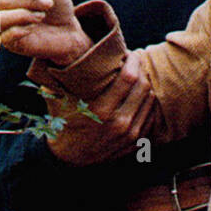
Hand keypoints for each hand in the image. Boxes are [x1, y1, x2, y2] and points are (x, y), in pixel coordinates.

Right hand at [0, 0, 88, 64]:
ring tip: (42, 16)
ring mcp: (3, 27)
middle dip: (29, 1)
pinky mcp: (10, 43)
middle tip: (49, 4)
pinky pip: (6, 37)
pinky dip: (21, 30)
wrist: (68, 31)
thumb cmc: (57, 7)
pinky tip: (33, 28)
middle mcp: (1, 9)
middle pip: (3, 1)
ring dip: (23, 15)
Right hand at [45, 49, 154, 165]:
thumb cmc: (64, 124)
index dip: (133, 61)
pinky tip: (138, 95)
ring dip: (145, 84)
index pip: (129, 77)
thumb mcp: (59, 101)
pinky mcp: (136, 142)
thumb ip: (65, 78)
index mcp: (100, 110)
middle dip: (141, 69)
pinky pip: (151, 115)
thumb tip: (68, 52)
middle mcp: (119, 123)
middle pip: (143, 86)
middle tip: (134, 62)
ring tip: (136, 77)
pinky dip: (147, 102)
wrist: (69, 158)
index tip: (129, 54)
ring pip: (150, 100)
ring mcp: (130, 134)